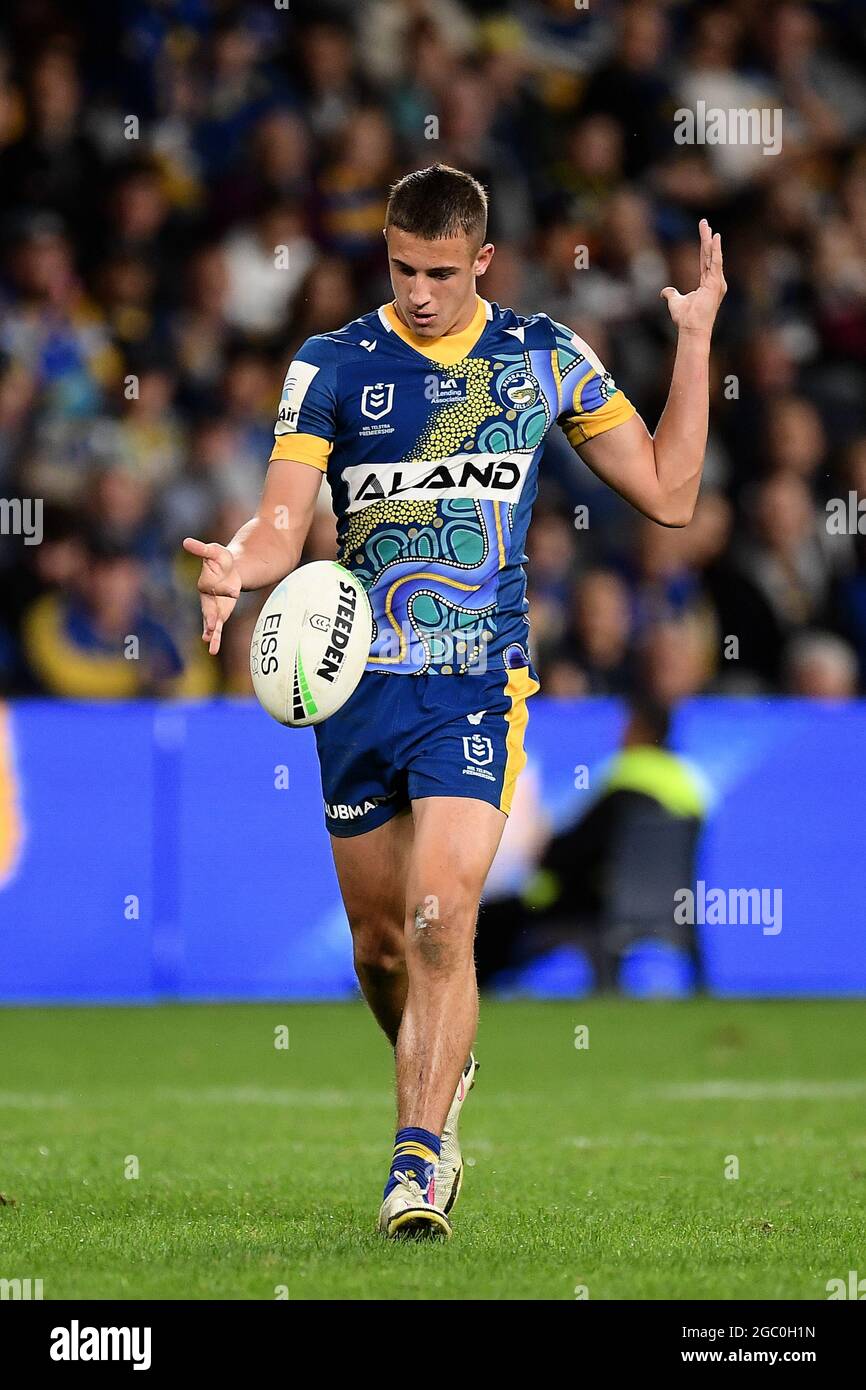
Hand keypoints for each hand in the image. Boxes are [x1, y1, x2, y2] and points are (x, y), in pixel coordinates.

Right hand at [183, 536, 241, 654]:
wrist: (230, 568)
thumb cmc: (221, 559)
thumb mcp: (214, 551)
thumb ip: (201, 549)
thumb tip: (186, 541)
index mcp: (204, 584)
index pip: (208, 593)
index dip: (213, 600)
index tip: (220, 608)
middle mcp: (207, 599)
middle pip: (208, 611)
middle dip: (210, 620)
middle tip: (212, 629)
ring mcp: (214, 608)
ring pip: (212, 623)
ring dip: (212, 635)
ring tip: (211, 648)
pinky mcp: (221, 613)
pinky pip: (218, 627)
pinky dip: (216, 637)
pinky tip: (213, 648)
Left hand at [660, 218, 726, 336]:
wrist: (691, 329)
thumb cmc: (685, 318)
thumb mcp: (675, 301)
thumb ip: (671, 293)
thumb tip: (664, 291)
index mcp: (707, 283)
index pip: (704, 259)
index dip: (704, 245)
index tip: (705, 231)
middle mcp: (714, 281)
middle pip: (709, 254)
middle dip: (706, 238)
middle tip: (704, 222)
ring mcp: (717, 282)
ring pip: (712, 256)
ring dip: (710, 241)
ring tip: (708, 227)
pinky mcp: (715, 284)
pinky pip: (715, 262)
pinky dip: (716, 250)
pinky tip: (715, 238)